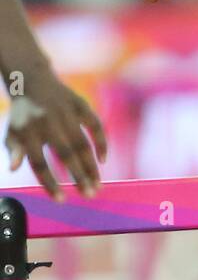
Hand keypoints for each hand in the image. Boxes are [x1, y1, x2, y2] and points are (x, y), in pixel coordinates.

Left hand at [5, 62, 107, 200]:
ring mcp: (66, 113)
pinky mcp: (80, 104)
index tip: (62, 200)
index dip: (51, 183)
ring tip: (98, 184)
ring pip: (82, 143)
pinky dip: (101, 141)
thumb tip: (14, 168)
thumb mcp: (12, 132)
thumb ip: (14, 150)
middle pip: (66, 154)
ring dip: (92, 166)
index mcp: (29, 132)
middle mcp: (48, 123)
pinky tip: (103, 159)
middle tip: (90, 195)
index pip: (40, 163)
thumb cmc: (23, 114)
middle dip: (80, 177)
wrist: (32, 79)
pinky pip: (95, 124)